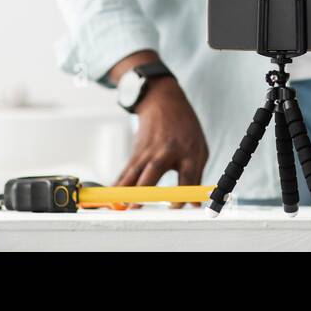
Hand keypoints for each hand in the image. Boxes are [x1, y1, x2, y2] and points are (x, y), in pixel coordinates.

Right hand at [115, 76, 208, 207]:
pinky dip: (118, 184)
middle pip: (155, 170)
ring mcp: (149, 150)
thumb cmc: (185, 129)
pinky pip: (127, 171)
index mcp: (188, 150)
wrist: (163, 101)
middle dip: (145, 189)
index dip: (183, 192)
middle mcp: (167, 150)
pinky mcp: (137, 151)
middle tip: (136, 207)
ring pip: (135, 171)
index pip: (187, 174)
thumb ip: (196, 176)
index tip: (176, 208)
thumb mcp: (199, 147)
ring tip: (119, 206)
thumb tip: (195, 203)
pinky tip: (110, 196)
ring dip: (125, 189)